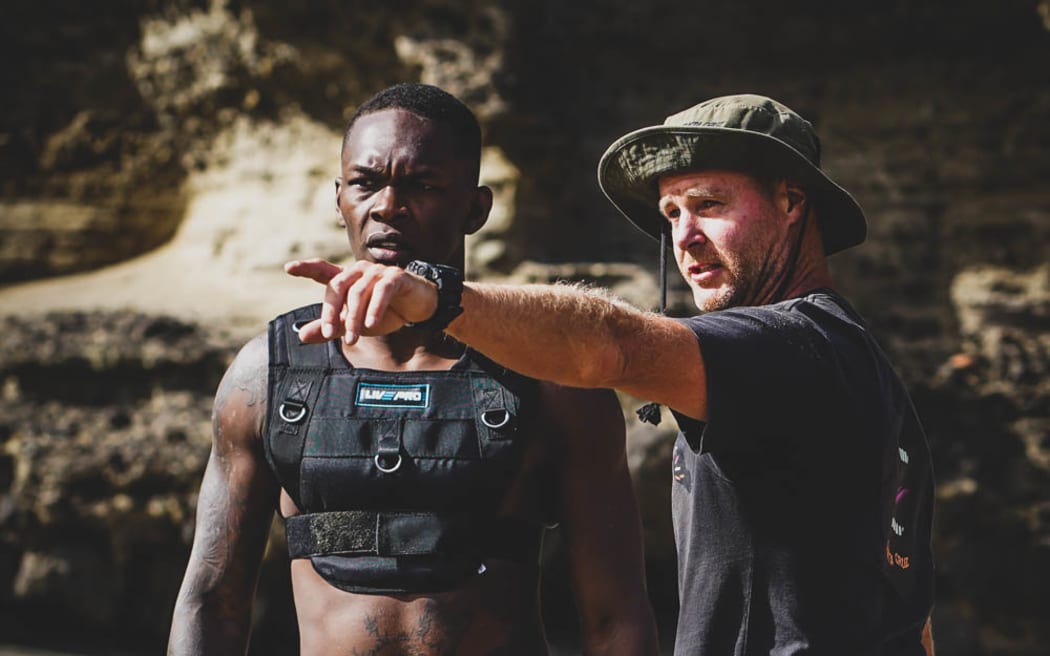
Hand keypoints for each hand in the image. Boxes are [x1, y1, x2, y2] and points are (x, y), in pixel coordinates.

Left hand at [283, 258, 437, 343]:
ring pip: (358, 292)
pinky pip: (382, 291)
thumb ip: (330, 328)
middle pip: (338, 286)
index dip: (306, 268)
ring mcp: (378, 272)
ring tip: (352, 338)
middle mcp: (360, 271)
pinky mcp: (396, 277)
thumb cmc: (386, 312)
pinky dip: (375, 309)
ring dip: (353, 318)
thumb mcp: (354, 323)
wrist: (419, 308)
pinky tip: (371, 324)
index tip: (289, 268)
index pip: (323, 271)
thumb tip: (301, 336)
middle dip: (330, 311)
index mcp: (348, 280)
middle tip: (328, 333)